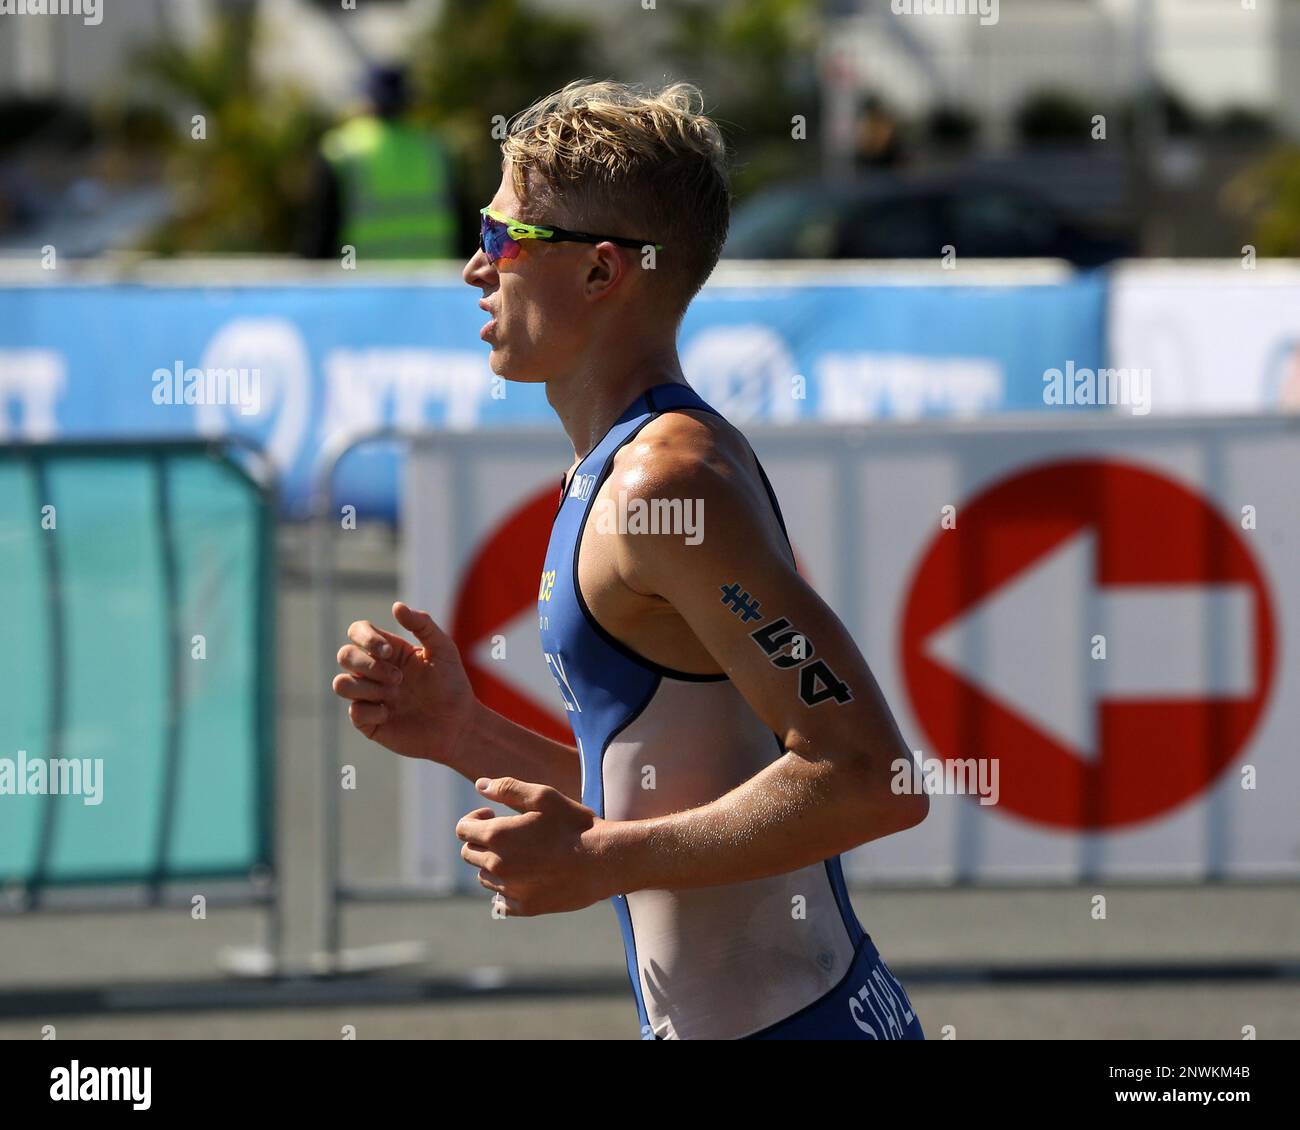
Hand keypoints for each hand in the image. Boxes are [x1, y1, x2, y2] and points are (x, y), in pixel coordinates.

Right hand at [332, 601, 478, 768]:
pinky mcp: (368, 722)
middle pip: (344, 655)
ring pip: (340, 684)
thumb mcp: (443, 649)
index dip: (366, 637)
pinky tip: (390, 714)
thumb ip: (422, 624)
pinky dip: (372, 711)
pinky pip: (354, 711)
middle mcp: (374, 671)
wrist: (458, 725)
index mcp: (388, 650)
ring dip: (367, 687)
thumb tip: (396, 606)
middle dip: (369, 665)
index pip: (358, 632)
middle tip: (399, 679)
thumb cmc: (452, 685)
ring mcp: (369, 696)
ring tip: (394, 695)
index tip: (389, 651)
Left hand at [456, 777, 610, 915]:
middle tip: (507, 833)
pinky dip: (506, 889)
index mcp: (497, 835)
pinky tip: (526, 877)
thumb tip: (480, 785)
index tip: (492, 815)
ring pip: (484, 878)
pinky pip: (500, 901)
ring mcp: (509, 890)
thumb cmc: (575, 825)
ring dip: (493, 865)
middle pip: (469, 854)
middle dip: (481, 841)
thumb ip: (508, 789)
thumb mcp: (544, 797)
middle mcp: (497, 865)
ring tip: (520, 854)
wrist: (603, 861)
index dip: (474, 819)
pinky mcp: (524, 908)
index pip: (462, 830)